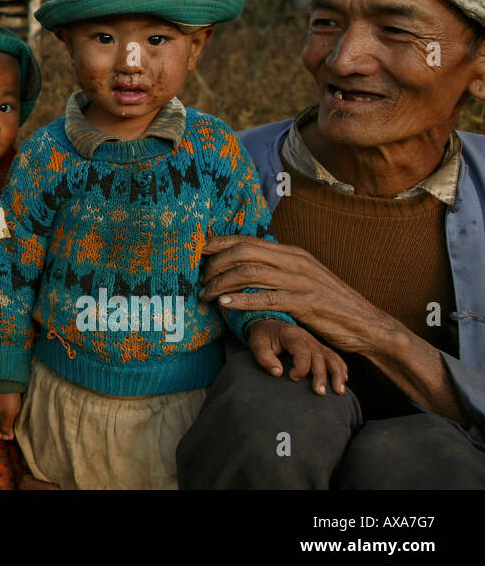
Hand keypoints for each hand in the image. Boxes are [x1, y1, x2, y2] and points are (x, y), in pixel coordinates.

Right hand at [0, 391, 20, 441]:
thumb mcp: (8, 414)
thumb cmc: (7, 396)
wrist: (9, 380)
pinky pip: (0, 421)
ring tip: (12, 426)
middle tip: (8, 432)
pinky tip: (12, 421)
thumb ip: (6, 427)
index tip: (0, 434)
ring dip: (4, 430)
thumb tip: (6, 437)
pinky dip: (6, 424)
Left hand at [201, 235, 392, 355]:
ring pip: (250, 273)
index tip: (198, 250)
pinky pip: (266, 298)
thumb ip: (280, 270)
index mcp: (293, 253)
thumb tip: (248, 268)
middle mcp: (295, 262)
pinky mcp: (306, 303)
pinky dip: (241, 300)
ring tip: (206, 295)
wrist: (368, 324)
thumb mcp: (305, 278)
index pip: (248, 241)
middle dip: (215, 263)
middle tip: (200, 279)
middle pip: (243, 252)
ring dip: (221, 284)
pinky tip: (225, 305)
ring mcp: (301, 281)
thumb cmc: (331, 304)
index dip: (220, 243)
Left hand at [246, 318, 347, 394]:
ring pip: (331, 357)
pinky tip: (344, 380)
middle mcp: (306, 338)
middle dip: (321, 375)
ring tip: (339, 391)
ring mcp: (315, 342)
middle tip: (319, 392)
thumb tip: (278, 373)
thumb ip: (264, 357)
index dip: (301, 366)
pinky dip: (341, 368)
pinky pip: (334, 356)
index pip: (302, 351)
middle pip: (319, 356)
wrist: (270, 325)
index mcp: (291, 335)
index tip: (292, 377)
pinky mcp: (319, 348)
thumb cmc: (263, 337)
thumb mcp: (257, 344)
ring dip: (337, 374)